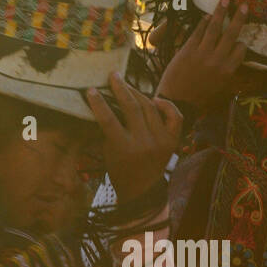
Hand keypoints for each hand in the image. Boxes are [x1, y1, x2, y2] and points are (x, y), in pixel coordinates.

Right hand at [86, 72, 183, 200]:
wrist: (141, 191)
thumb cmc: (119, 169)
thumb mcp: (108, 151)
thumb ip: (108, 129)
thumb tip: (105, 102)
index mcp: (124, 148)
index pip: (109, 119)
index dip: (99, 102)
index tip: (92, 89)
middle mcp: (145, 143)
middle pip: (132, 108)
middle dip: (121, 89)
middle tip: (114, 75)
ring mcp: (161, 141)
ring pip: (150, 108)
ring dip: (138, 93)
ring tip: (127, 84)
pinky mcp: (173, 141)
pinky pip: (174, 117)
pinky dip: (167, 105)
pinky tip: (155, 99)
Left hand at [155, 0, 246, 105]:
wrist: (176, 103)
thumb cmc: (199, 98)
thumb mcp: (220, 89)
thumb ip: (228, 73)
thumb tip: (234, 61)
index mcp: (228, 71)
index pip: (241, 49)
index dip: (241, 43)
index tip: (240, 40)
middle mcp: (218, 60)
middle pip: (231, 34)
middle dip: (238, 17)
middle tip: (244, 4)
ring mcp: (203, 54)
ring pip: (215, 28)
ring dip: (221, 12)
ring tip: (225, 0)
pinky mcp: (188, 50)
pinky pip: (198, 32)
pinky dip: (203, 23)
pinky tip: (207, 16)